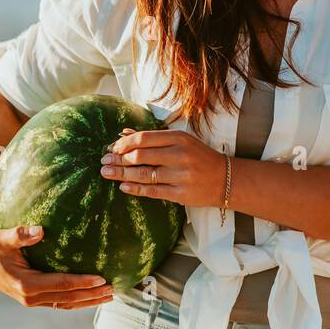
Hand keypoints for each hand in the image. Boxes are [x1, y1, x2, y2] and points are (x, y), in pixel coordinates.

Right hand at [0, 226, 114, 309]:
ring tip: (110, 296)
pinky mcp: (33, 296)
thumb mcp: (0, 238)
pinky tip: (91, 293)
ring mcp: (32, 299)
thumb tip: (40, 230)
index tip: (102, 278)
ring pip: (65, 304)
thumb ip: (19, 235)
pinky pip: (59, 301)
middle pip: (68, 299)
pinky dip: (76, 299)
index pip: (61, 285)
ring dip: (87, 301)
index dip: (82, 283)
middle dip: (91, 296)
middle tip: (114, 289)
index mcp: (26, 285)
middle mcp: (30, 297)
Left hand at [101, 127, 224, 207]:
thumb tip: (123, 134)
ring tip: (106, 173)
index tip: (112, 147)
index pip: (144, 138)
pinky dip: (135, 188)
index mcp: (178, 138)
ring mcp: (180, 175)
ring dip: (121, 173)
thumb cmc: (199, 157)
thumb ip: (152, 138)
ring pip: (144, 174)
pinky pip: (152, 191)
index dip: (124, 143)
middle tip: (104, 161)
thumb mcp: (180, 141)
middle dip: (118, 158)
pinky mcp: (181, 194)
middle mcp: (179, 155)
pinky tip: (123, 186)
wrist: (225, 179)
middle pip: (140, 156)